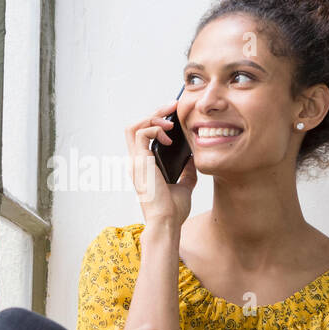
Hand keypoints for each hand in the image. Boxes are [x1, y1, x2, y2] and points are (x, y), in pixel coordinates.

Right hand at [125, 99, 196, 227]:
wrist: (167, 223)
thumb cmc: (172, 210)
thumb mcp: (184, 185)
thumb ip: (186, 171)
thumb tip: (194, 157)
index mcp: (144, 167)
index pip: (142, 137)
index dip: (156, 123)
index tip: (173, 117)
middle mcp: (136, 162)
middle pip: (136, 127)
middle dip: (155, 112)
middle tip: (173, 105)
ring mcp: (136, 162)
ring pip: (135, 127)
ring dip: (153, 118)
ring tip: (171, 120)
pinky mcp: (140, 162)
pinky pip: (141, 134)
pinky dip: (155, 129)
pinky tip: (170, 136)